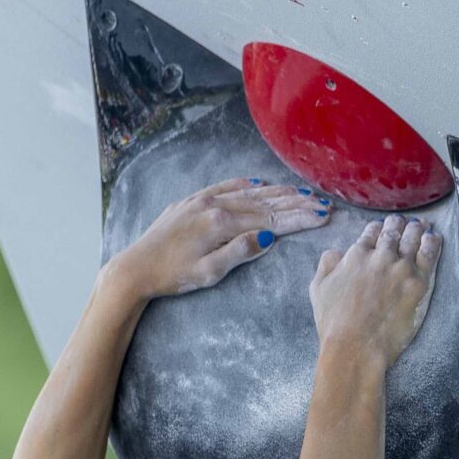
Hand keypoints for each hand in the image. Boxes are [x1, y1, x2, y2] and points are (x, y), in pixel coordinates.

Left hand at [117, 178, 331, 296]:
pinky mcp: (191, 201)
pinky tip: (258, 182)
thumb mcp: (209, 273)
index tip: (322, 216)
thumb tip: (267, 238)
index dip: (299, 219)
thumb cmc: (172, 276)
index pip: (270, 220)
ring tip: (301, 192)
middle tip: (322, 204)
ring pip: (247, 193)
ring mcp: (201, 200)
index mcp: (221, 224)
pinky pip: (224, 187)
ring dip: (276, 193)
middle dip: (295, 204)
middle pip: (264, 203)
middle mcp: (214, 205)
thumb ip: (239, 252)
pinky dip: (244, 185)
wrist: (135, 267)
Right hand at [309, 215, 441, 367]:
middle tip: (405, 223)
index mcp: (356, 254)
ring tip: (421, 226)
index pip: (371, 233)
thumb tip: (337, 252)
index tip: (383, 227)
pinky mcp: (418, 283)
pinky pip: (429, 255)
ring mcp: (401, 267)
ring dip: (417, 230)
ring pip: (413, 239)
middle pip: (394, 232)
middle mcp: (380, 255)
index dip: (378, 228)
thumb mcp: (318, 289)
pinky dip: (433, 243)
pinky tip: (435, 238)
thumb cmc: (333, 323)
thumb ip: (327, 264)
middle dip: (399, 226)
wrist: (356, 346)